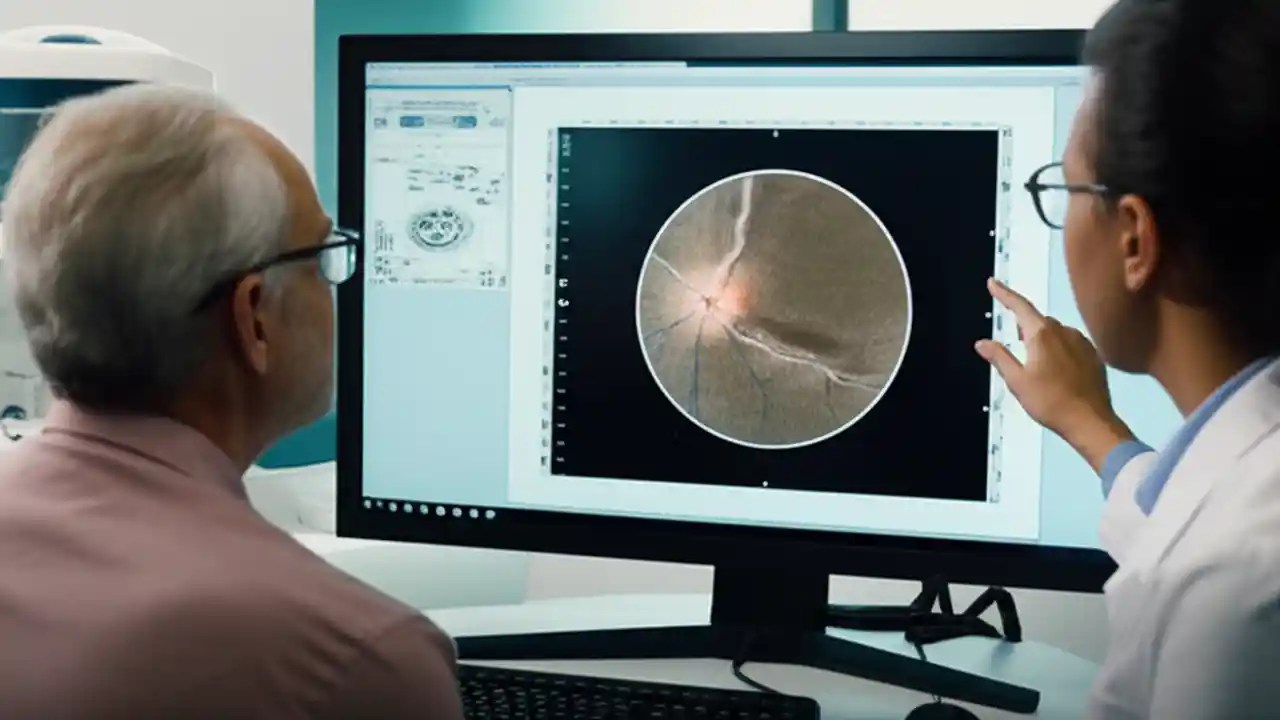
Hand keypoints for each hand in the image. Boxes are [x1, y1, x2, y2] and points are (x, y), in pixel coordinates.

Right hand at [975, 278, 1134, 472]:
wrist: (1090, 421)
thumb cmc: (1051, 402)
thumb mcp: (1017, 381)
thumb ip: (1000, 358)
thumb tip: (982, 343)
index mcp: (1042, 335)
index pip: (1019, 306)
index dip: (1004, 293)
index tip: (993, 283)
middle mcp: (1064, 332)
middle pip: (1038, 321)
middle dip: (1024, 327)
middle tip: (1014, 342)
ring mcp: (1082, 342)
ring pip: (1055, 332)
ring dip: (1042, 340)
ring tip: (1036, 364)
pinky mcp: (1093, 355)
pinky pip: (1070, 343)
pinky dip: (1059, 349)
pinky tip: (1056, 370)